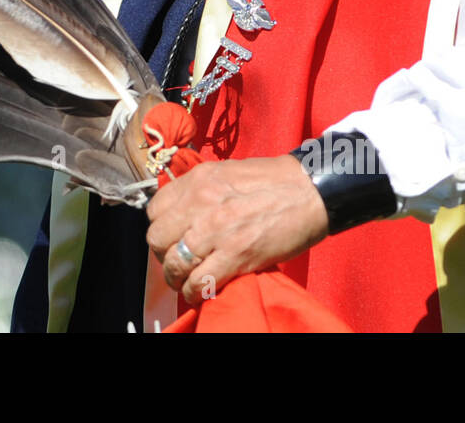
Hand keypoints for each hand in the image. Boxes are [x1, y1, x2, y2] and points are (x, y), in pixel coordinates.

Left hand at [145, 155, 328, 305]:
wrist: (310, 191)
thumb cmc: (274, 181)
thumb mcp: (227, 172)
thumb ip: (201, 190)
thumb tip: (183, 211)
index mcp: (198, 181)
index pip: (154, 210)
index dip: (160, 228)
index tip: (171, 236)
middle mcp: (201, 203)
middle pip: (157, 239)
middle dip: (163, 254)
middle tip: (177, 260)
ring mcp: (216, 230)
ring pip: (174, 264)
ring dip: (176, 278)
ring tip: (186, 281)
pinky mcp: (236, 255)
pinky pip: (199, 282)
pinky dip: (195, 292)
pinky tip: (201, 292)